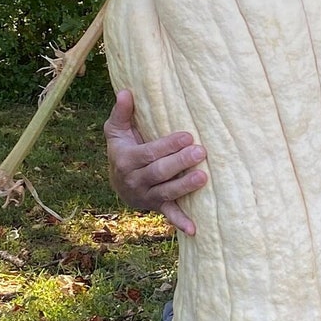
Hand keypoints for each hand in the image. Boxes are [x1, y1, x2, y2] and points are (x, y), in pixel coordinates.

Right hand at [104, 89, 207, 235]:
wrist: (118, 181)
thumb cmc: (123, 148)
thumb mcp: (116, 131)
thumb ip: (122, 113)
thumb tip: (126, 91)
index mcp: (125, 159)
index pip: (148, 153)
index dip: (167, 146)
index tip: (187, 135)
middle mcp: (133, 180)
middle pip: (159, 172)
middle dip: (180, 163)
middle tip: (201, 152)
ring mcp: (145, 196)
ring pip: (166, 192)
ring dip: (184, 187)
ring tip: (203, 177)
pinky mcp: (156, 206)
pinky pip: (168, 214)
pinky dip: (180, 222)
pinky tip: (194, 229)